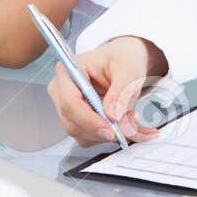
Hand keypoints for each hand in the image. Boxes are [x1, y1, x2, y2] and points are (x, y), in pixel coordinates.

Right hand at [46, 36, 167, 144]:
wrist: (124, 61)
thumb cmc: (121, 58)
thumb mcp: (128, 69)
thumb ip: (121, 92)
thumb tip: (113, 115)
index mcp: (69, 71)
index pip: (69, 102)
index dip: (89, 120)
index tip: (110, 130)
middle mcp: (62, 91)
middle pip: (73, 123)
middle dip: (103, 130)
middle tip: (129, 129)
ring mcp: (68, 108)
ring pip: (83, 134)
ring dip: (110, 134)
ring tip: (133, 123)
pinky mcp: (78, 120)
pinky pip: (92, 137)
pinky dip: (112, 136)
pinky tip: (127, 126)